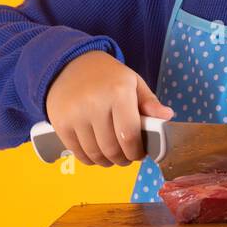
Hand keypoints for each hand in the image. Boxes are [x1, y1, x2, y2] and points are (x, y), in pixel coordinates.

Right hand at [44, 49, 173, 165]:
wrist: (69, 64)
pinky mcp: (60, 123)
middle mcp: (95, 103)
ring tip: (113, 158)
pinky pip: (77, 152)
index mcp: (119, 93)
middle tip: (127, 158)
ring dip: (107, 162)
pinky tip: (96, 155)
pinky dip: (89, 159)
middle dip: (123, 159)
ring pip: (94, 153)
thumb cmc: (107, 76)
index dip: (137, 151)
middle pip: (112, 148)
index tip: (140, 154)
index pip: (130, 135)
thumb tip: (167, 117)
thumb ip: (150, 102)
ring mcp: (75, 114)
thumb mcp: (133, 82)